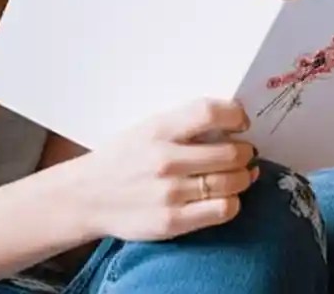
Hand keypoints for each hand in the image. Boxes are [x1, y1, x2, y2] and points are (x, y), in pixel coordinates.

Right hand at [70, 98, 258, 241]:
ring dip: (243, 177)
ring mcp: (169, 193)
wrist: (87, 197)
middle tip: (245, 152)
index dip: (236, 115)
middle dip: (246, 151)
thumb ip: (184, 125)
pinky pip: (222, 210)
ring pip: (232, 182)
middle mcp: (165, 160)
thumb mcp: (146, 129)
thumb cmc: (122, 159)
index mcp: (158, 130)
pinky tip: (225, 196)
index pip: (209, 112)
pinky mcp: (172, 221)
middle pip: (230, 152)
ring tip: (239, 174)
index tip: (242, 121)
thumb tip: (232, 124)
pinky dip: (232, 201)